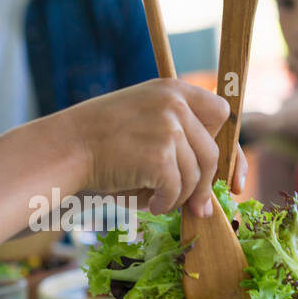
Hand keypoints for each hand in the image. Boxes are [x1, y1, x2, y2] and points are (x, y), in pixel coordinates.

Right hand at [62, 78, 245, 215]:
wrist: (66, 147)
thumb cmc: (101, 141)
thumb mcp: (143, 119)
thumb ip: (177, 136)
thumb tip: (214, 182)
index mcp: (173, 89)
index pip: (221, 114)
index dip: (229, 147)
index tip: (231, 176)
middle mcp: (175, 103)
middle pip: (211, 153)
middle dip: (205, 185)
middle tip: (199, 209)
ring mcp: (169, 128)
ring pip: (195, 176)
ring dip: (178, 196)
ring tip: (155, 200)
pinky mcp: (160, 155)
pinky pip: (177, 190)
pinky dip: (164, 203)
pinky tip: (148, 204)